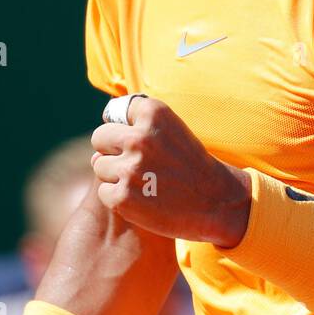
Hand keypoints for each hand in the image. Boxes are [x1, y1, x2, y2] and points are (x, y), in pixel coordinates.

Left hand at [91, 97, 250, 245]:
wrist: (217, 202)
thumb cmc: (190, 165)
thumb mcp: (172, 130)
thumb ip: (137, 127)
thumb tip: (96, 151)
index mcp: (154, 114)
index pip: (115, 112)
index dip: (125, 127)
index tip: (141, 142)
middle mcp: (139, 138)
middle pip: (100, 137)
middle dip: (113, 150)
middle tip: (137, 164)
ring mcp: (130, 169)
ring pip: (99, 165)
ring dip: (115, 175)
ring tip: (144, 183)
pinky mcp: (122, 198)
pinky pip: (103, 192)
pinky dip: (118, 198)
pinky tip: (142, 200)